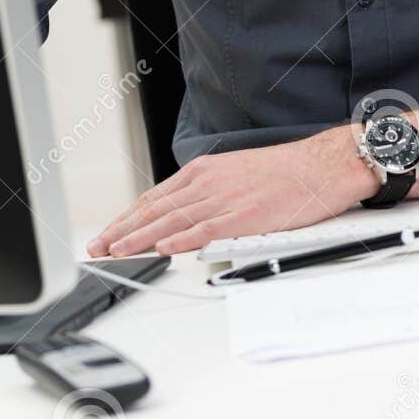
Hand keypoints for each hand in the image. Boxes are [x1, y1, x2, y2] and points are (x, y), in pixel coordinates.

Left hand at [87, 126, 373, 257]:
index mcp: (204, 172)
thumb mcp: (236, 175)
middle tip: (97, 247)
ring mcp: (224, 198)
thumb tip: (183, 219)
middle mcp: (207, 182)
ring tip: (115, 252)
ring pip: (171, 219)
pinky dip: (181, 239)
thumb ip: (208, 195)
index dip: (127, 217)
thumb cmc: (285, 174)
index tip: (108, 233)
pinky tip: (163, 248)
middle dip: (122, 229)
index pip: (155, 198)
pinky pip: (206, 229)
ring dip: (139, 237)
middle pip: (155, 208)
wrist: (321, 166)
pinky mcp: (244, 215)